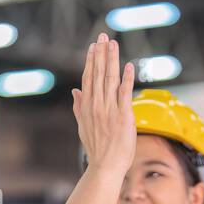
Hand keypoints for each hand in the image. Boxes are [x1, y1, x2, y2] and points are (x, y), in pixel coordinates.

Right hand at [72, 33, 135, 177]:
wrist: (105, 167)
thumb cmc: (97, 150)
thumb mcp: (82, 127)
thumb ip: (79, 107)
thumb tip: (75, 91)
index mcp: (87, 107)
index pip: (88, 79)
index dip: (91, 61)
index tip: (94, 46)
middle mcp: (96, 106)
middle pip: (98, 74)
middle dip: (100, 54)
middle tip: (103, 36)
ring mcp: (109, 110)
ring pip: (109, 79)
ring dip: (111, 60)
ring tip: (113, 43)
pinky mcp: (123, 116)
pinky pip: (124, 94)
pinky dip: (126, 79)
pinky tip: (128, 66)